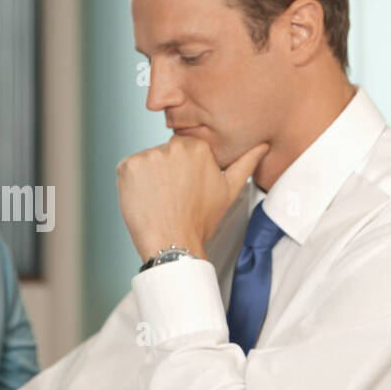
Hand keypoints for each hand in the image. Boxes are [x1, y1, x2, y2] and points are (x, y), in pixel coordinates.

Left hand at [117, 137, 269, 261]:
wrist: (173, 243)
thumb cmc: (200, 220)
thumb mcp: (229, 190)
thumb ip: (245, 163)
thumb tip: (262, 146)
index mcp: (198, 147)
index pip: (185, 148)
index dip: (184, 169)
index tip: (186, 187)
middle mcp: (173, 146)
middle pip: (165, 153)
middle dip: (166, 171)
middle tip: (173, 196)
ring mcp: (148, 155)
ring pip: (147, 161)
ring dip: (149, 177)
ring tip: (160, 199)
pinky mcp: (128, 166)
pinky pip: (128, 168)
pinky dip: (132, 183)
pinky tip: (145, 198)